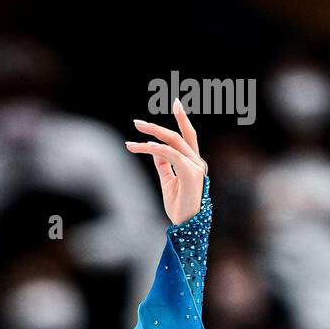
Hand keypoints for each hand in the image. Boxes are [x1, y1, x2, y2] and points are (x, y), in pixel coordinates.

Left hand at [125, 98, 207, 224]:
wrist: (187, 226)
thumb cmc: (179, 206)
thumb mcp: (168, 181)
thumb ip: (163, 164)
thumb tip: (154, 149)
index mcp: (193, 162)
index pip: (188, 136)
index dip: (182, 119)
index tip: (176, 102)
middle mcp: (197, 161)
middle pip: (177, 136)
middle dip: (156, 127)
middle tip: (137, 122)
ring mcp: (195, 166)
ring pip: (172, 143)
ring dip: (151, 136)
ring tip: (133, 138)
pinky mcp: (191, 173)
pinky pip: (171, 155)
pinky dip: (157, 149)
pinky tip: (144, 146)